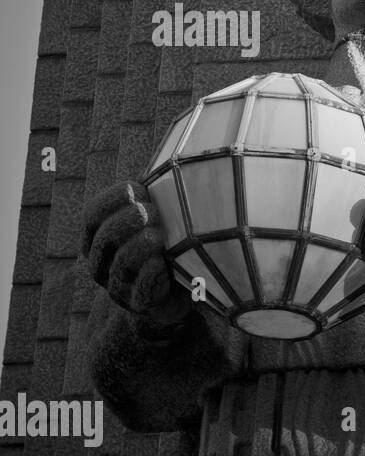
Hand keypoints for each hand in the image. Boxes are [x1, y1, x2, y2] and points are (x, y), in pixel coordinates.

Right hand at [81, 181, 192, 325]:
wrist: (174, 295)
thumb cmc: (167, 246)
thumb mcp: (160, 218)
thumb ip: (158, 194)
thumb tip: (178, 151)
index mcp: (99, 236)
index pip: (93, 213)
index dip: (112, 198)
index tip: (138, 187)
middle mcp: (101, 261)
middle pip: (104, 237)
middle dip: (127, 221)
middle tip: (151, 212)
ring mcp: (118, 285)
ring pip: (120, 264)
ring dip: (139, 246)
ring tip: (158, 236)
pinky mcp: (139, 304)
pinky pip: (140, 290)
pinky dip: (150, 274)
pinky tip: (162, 262)